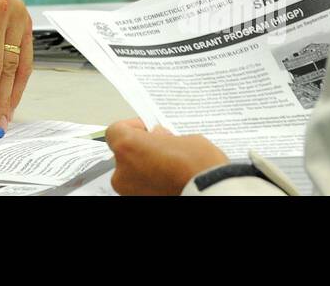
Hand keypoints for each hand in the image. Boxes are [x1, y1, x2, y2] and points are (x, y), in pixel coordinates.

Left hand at [106, 120, 228, 194]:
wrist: (213, 193)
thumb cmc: (198, 166)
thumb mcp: (183, 139)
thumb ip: (163, 137)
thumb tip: (158, 137)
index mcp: (127, 147)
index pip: (116, 131)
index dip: (132, 127)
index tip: (147, 129)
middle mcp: (122, 171)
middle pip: (124, 154)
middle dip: (141, 150)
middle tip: (163, 148)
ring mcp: (129, 192)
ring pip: (132, 173)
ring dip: (146, 168)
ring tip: (170, 167)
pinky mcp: (139, 202)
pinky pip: (141, 188)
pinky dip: (151, 184)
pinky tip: (170, 180)